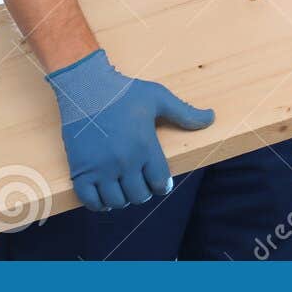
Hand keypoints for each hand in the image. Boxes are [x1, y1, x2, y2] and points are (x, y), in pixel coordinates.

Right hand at [46, 49, 214, 211]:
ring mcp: (100, 168)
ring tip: (124, 188)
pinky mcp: (80, 171)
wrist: (86, 88)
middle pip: (139, 196)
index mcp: (145, 146)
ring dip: (123, 199)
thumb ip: (185, 112)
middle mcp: (124, 162)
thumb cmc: (124, 92)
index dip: (162, 185)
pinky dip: (99, 204)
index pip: (159, 183)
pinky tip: (105, 196)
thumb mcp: (159, 98)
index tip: (159, 182)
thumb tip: (211, 117)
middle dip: (144, 192)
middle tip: (141, 183)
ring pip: (117, 201)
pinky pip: (91, 201)